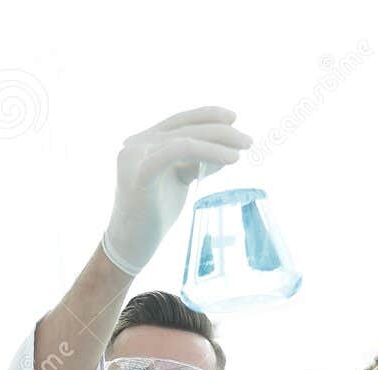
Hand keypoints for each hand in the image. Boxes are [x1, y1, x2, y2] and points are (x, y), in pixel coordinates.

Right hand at [102, 106, 252, 275]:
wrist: (130, 245)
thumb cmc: (153, 215)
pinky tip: (229, 159)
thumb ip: (194, 163)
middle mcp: (137, 143)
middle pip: (185, 128)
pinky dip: (207, 152)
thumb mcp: (178, 181)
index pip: (179, 121)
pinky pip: (177, 152)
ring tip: (242, 150)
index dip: (207, 115)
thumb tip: (224, 151)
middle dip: (221, 131)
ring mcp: (135, 156)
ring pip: (185, 138)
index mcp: (144, 142)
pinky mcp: (139, 173)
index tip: (234, 118)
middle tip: (248, 140)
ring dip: (218, 142)